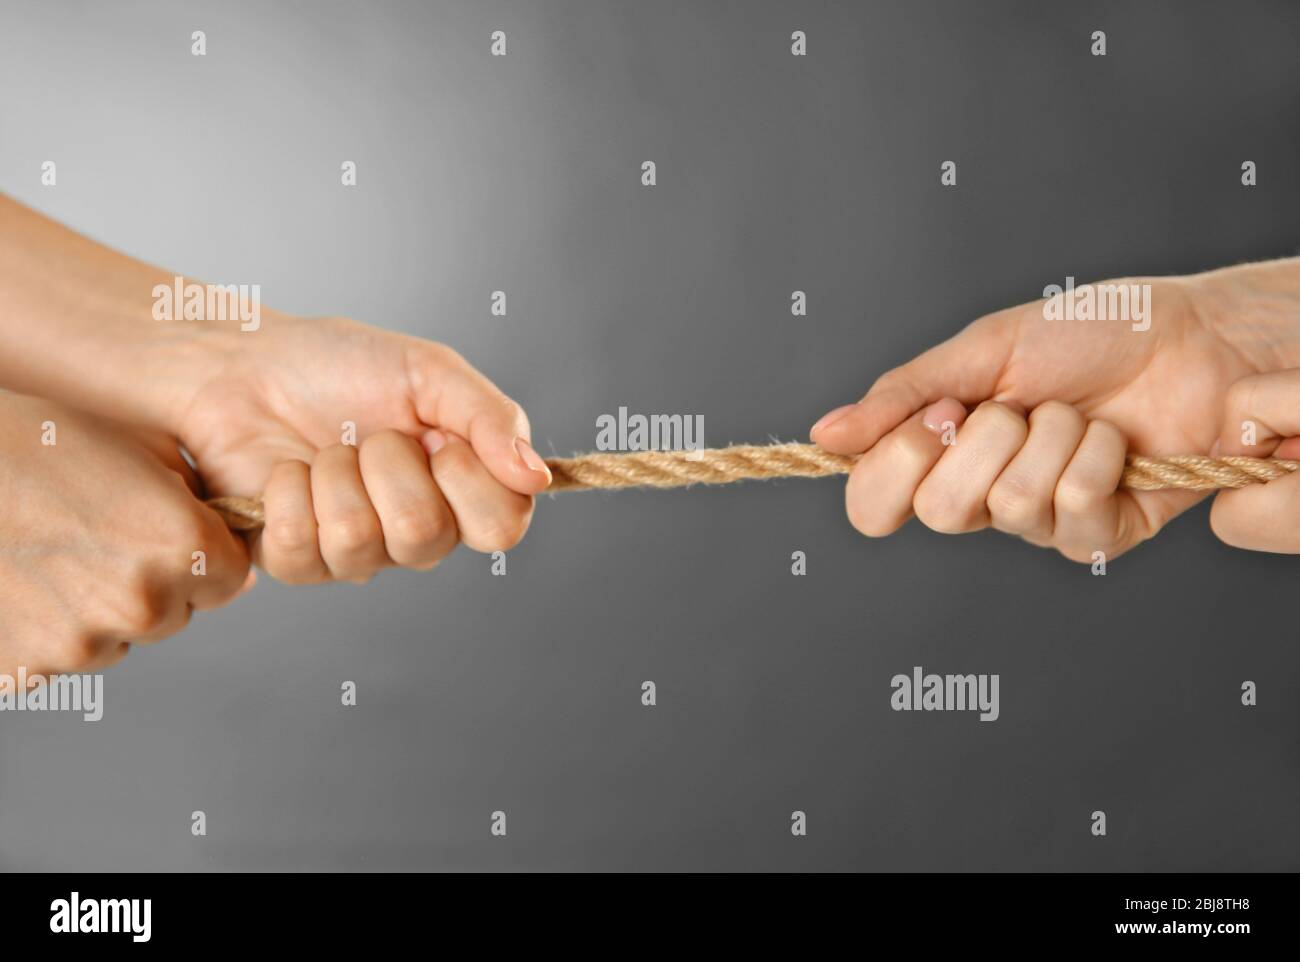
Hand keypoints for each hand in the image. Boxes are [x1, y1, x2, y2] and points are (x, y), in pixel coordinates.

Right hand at [0, 395, 250, 676]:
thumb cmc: (37, 442)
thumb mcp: (144, 449)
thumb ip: (202, 507)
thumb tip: (240, 573)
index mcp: (183, 548)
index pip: (227, 578)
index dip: (197, 554)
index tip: (158, 532)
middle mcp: (142, 605)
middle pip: (174, 614)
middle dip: (147, 583)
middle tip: (90, 538)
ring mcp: (80, 645)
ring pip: (113, 638)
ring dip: (93, 610)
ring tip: (45, 554)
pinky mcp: (23, 670)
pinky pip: (53, 658)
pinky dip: (37, 631)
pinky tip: (14, 584)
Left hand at [166, 314, 549, 583]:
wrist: (245, 363)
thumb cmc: (341, 365)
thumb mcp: (430, 372)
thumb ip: (491, 418)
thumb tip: (537, 476)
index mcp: (464, 489)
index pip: (503, 527)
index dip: (471, 483)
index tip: (440, 439)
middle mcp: (419, 531)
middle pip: (427, 538)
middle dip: (388, 465)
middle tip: (369, 435)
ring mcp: (359, 553)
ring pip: (361, 542)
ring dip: (334, 474)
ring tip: (326, 448)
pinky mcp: (297, 560)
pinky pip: (301, 548)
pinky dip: (287, 492)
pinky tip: (287, 471)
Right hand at [811, 261, 1299, 560]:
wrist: (1189, 336)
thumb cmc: (1088, 333)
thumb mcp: (980, 350)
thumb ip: (901, 396)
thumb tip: (826, 434)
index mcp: (939, 452)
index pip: (873, 505)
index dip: (895, 467)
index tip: (938, 414)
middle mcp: (981, 494)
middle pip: (939, 512)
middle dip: (983, 442)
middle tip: (1015, 406)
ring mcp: (1038, 520)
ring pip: (1010, 508)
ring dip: (1049, 439)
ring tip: (1075, 413)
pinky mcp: (1097, 534)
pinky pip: (1073, 513)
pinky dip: (1095, 459)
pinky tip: (1115, 442)